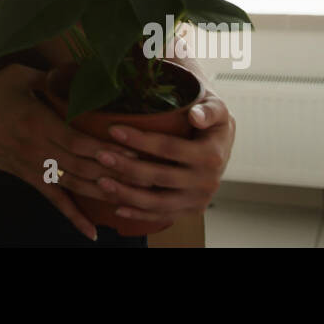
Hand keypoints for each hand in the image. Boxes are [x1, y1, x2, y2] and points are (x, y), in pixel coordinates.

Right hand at [0, 64, 148, 240]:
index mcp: (40, 123)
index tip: (135, 151)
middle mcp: (40, 150)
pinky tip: (93, 234)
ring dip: (105, 193)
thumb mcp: (17, 75)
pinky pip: (55, 201)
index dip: (108, 149)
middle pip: (85, 167)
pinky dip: (74, 218)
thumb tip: (77, 71)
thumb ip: (48, 76)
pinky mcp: (29, 179)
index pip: (80, 141)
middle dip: (117, 173)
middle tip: (148, 176)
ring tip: (135, 198)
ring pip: (76, 185)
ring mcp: (35, 168)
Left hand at [90, 89, 235, 229]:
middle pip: (160, 177)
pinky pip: (162, 215)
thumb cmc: (211, 120)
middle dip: (127, 167)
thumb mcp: (216, 108)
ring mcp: (198, 199)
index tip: (113, 130)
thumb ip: (208, 109)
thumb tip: (195, 116)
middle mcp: (207, 181)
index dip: (141, 141)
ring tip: (101, 182)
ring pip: (158, 202)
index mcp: (211, 155)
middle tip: (100, 155)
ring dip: (128, 194)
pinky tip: (117, 207)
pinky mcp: (191, 210)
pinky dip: (139, 214)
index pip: (169, 148)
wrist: (223, 144)